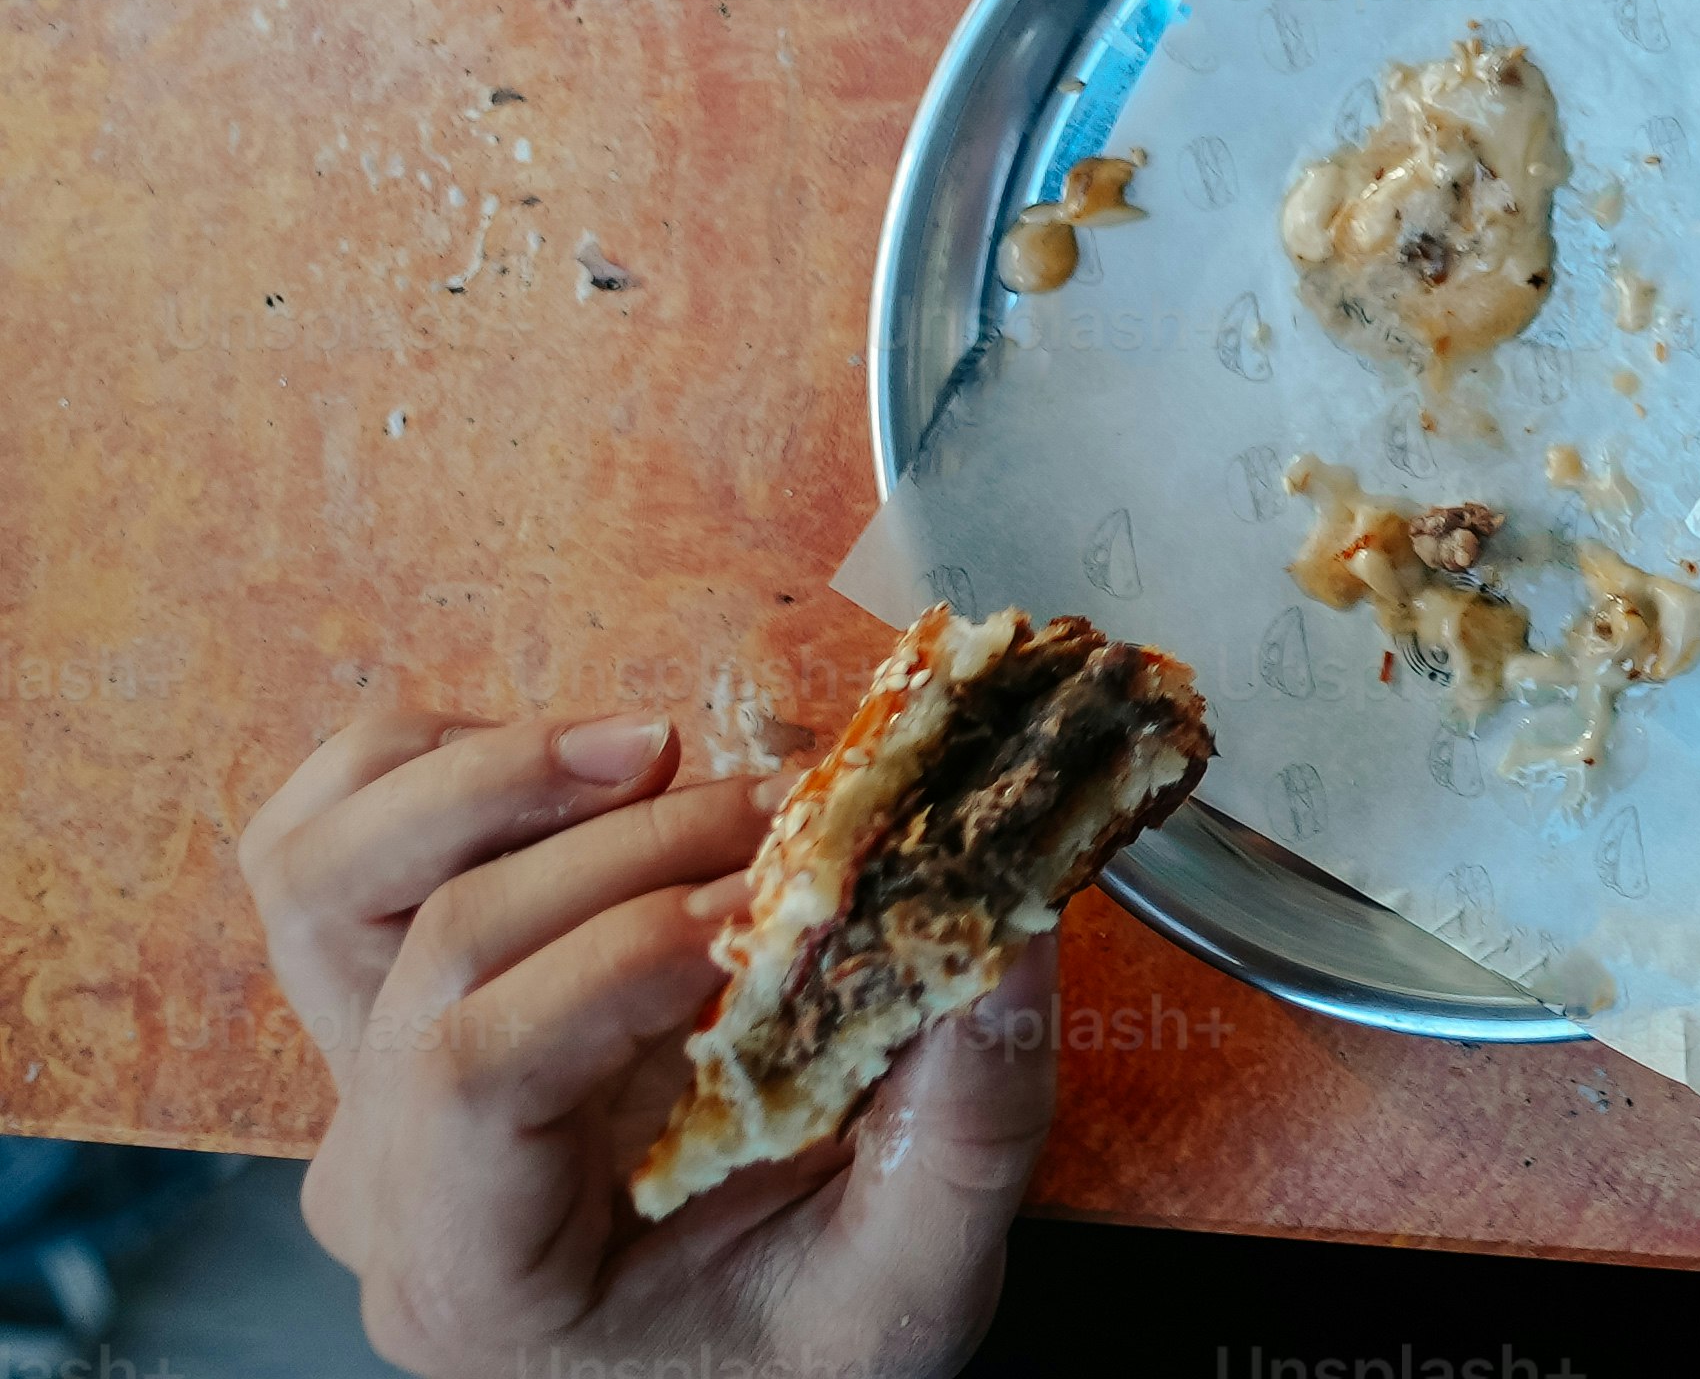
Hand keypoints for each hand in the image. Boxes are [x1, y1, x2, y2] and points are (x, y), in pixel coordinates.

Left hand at [239, 703, 1044, 1378]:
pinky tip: (569, 772)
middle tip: (799, 812)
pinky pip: (318, 853)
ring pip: (333, 879)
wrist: (716, 1368)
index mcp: (474, 1274)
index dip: (617, 953)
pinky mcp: (373, 1015)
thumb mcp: (908, 1285)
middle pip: (441, 949)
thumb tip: (1012, 929)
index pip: (473, 1077)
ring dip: (501, 783)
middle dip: (631, 849)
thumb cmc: (791, 1350)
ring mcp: (356, 1091)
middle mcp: (379, 1180)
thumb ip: (968, 1128)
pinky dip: (427, 772)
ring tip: (664, 752)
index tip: (774, 899)